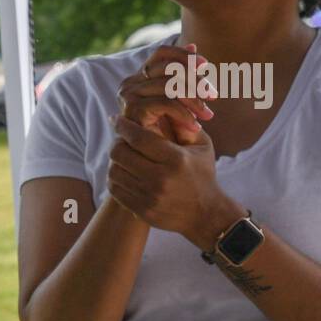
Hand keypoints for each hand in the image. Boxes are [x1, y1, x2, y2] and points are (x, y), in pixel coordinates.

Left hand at [108, 115, 239, 249]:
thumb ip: (183, 125)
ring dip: (115, 161)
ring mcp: (149, 197)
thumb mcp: (202, 147)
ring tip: (123, 156)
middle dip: (117, 142)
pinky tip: (124, 172)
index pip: (138, 137)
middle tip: (121, 139)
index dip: (123, 126)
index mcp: (176, 160)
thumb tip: (161, 106)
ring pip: (114, 171)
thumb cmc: (203, 174)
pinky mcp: (141, 210)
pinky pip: (115, 189)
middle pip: (120, 153)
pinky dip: (116, 178)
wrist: (206, 215)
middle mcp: (160, 179)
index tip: (118, 120)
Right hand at [118, 43, 214, 143]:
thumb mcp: (182, 98)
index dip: (184, 56)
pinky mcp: (132, 111)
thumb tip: (193, 45)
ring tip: (208, 115)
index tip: (205, 66)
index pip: (161, 54)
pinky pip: (165, 103)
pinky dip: (184, 114)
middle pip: (168, 68)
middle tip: (213, 96)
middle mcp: (130, 84)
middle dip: (194, 81)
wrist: (158, 165)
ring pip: (169, 85)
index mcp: (140, 78)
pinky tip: (196, 126)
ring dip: (194, 100)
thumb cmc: (170, 133)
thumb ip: (185, 73)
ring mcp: (128, 96)